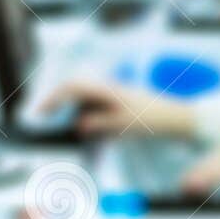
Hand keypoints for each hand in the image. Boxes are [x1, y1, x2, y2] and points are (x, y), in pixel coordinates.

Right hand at [38, 79, 196, 138]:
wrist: (177, 118)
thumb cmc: (152, 121)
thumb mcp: (124, 125)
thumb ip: (100, 124)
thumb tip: (79, 124)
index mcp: (107, 90)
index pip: (72, 87)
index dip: (54, 98)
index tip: (42, 114)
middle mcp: (108, 89)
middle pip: (75, 90)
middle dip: (58, 102)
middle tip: (44, 118)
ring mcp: (114, 95)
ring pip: (85, 99)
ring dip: (72, 110)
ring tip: (62, 126)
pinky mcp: (119, 104)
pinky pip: (97, 108)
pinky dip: (87, 118)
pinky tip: (86, 131)